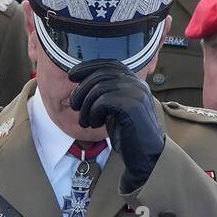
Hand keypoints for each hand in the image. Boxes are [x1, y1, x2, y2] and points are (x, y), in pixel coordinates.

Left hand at [68, 59, 165, 192]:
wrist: (145, 153)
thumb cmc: (126, 131)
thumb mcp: (114, 107)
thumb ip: (105, 91)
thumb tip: (80, 80)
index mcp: (134, 80)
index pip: (109, 64)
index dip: (87, 67)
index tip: (71, 76)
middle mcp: (137, 83)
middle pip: (100, 75)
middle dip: (81, 90)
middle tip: (74, 106)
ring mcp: (136, 93)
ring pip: (98, 88)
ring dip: (85, 106)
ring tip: (85, 120)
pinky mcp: (132, 106)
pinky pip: (102, 101)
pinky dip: (92, 113)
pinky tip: (95, 124)